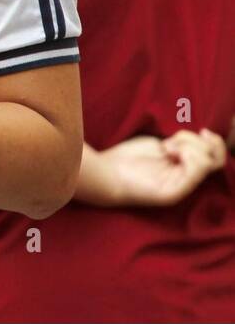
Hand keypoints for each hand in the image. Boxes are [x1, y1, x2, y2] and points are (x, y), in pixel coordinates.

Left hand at [101, 130, 226, 205]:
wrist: (105, 172)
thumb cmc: (128, 158)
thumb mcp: (159, 144)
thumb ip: (181, 143)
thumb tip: (203, 136)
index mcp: (185, 169)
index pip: (216, 158)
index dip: (215, 142)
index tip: (202, 130)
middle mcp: (187, 180)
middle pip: (217, 159)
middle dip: (202, 141)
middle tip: (175, 140)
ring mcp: (183, 188)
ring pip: (209, 162)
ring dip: (190, 146)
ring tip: (167, 147)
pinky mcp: (175, 193)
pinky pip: (197, 170)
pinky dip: (188, 154)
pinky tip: (169, 152)